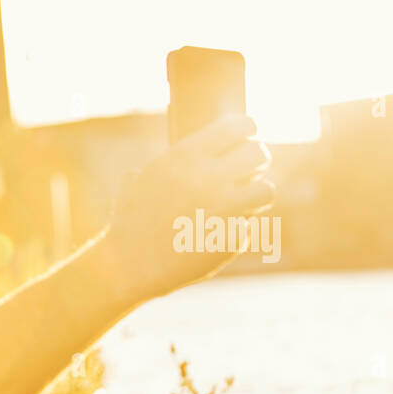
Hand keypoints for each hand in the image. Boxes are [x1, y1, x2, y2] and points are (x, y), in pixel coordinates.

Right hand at [107, 114, 273, 302]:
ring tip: (240, 205)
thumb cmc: (128, 224)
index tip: (246, 139)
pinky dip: (235, 232)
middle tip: (246, 174)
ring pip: (265, 190)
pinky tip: (214, 238)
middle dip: (255, 164)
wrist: (127, 267)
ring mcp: (223, 208)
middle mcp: (208, 177)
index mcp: (185, 156)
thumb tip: (172, 158)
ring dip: (255, 197)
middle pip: (259, 153)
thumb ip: (160, 166)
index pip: (239, 126)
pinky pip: (248, 227)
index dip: (247, 130)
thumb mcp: (136, 184)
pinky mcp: (231, 237)